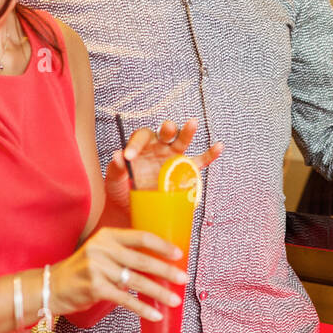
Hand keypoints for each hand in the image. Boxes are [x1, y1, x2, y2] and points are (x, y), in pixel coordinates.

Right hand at [51, 227, 186, 322]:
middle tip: (183, 278)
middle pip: (142, 260)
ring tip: (174, 299)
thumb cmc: (82, 269)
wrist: (51, 286)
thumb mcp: (101, 252)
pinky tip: (155, 314)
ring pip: (136, 281)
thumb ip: (124, 253)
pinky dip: (142, 308)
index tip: (179, 254)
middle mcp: (102, 249)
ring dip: (158, 291)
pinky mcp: (95, 288)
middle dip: (166, 270)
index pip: (141, 237)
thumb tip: (158, 261)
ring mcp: (97, 268)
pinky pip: (125, 299)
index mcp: (107, 236)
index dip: (162, 246)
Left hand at [104, 120, 223, 211]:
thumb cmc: (121, 192)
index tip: (129, 157)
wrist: (134, 209)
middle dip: (167, 129)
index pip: (141, 137)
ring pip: (182, 142)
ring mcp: (173, 158)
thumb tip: (117, 155)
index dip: (136, 144)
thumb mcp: (114, 181)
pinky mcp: (185, 171)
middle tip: (167, 128)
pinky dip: (210, 154)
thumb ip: (116, 169)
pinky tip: (218, 146)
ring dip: (187, 132)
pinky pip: (200, 161)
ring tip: (192, 123)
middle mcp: (159, 148)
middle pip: (165, 133)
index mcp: (141, 147)